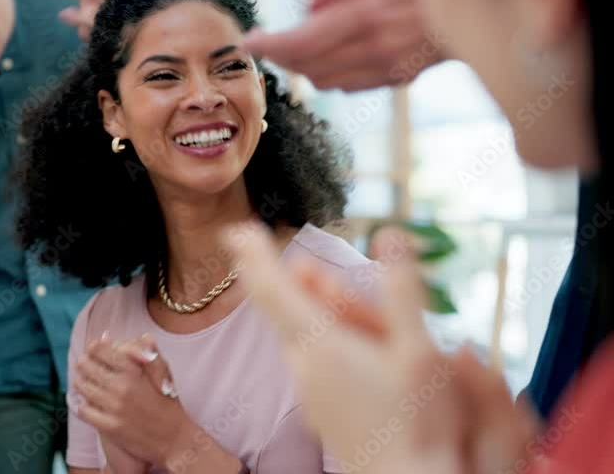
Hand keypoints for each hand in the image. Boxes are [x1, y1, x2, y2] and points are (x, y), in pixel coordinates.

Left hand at [75, 334, 231, 469]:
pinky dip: (83, 406)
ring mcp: (114, 408)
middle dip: (84, 363)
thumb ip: (151, 354)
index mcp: (134, 371)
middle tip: (83, 364)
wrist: (175, 441)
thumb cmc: (170, 405)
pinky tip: (87, 404)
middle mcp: (122, 387)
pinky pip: (85, 411)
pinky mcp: (110, 427)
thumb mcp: (165, 375)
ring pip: (83, 387)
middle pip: (87, 366)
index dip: (94, 347)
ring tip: (82, 382)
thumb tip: (143, 336)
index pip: (102, 350)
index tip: (92, 348)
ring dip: (81, 382)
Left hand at [227, 222, 538, 473]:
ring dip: (307, 309)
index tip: (234, 229)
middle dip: (287, 279)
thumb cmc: (417, 421)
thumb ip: (400, 291)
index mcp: (320, 343)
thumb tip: (389, 233)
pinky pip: (313, 359)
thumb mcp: (417, 350)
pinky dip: (319, 339)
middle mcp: (303, 364)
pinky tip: (338, 344)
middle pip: (287, 309)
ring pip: (301, 334)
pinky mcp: (318, 408)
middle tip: (269, 251)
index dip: (253, 255)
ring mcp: (308, 389)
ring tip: (314, 289)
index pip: (273, 288)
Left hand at [244, 0, 444, 90]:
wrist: (502, 0)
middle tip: (269, 39)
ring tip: (302, 39)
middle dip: (282, 57)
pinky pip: (352, 85)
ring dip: (305, 66)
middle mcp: (377, 50)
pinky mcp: (402, 77)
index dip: (269, 46)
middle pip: (309, 68)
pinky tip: (337, 49)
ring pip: (327, 81)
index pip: (302, 43)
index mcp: (370, 15)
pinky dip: (332, 72)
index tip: (248, 41)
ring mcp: (391, 69)